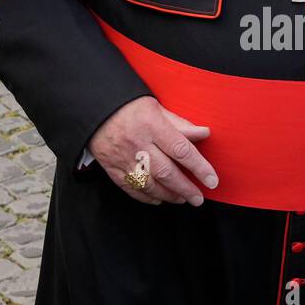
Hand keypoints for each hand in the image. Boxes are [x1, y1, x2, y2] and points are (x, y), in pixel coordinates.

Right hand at [88, 95, 218, 205]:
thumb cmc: (129, 105)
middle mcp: (138, 144)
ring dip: (168, 195)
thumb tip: (205, 133)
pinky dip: (146, 197)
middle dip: (185, 188)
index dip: (199, 167)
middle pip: (166, 172)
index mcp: (152, 125)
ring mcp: (123, 158)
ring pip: (149, 184)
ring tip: (182, 199)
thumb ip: (180, 124)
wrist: (93, 108)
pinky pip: (130, 188)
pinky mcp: (111, 167)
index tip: (212, 181)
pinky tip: (159, 199)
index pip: (181, 150)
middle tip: (198, 198)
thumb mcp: (157, 107)